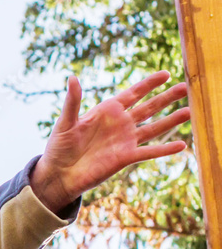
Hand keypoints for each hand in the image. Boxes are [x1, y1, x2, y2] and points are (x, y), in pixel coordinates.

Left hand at [30, 71, 191, 212]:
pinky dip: (164, 149)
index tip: (166, 74)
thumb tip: (73, 78)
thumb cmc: (58, 147)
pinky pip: (148, 152)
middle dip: (166, 98)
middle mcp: (119, 124)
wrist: (59, 174)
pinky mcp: (125, 158)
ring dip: (171, 121)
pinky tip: (181, 145)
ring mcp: (124, 141)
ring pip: (153, 128)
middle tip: (185, 87)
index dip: (148, 84)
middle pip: (148, 108)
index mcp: (106, 112)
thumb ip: (73, 101)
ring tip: (189, 111)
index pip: (132, 94)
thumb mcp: (65, 122)